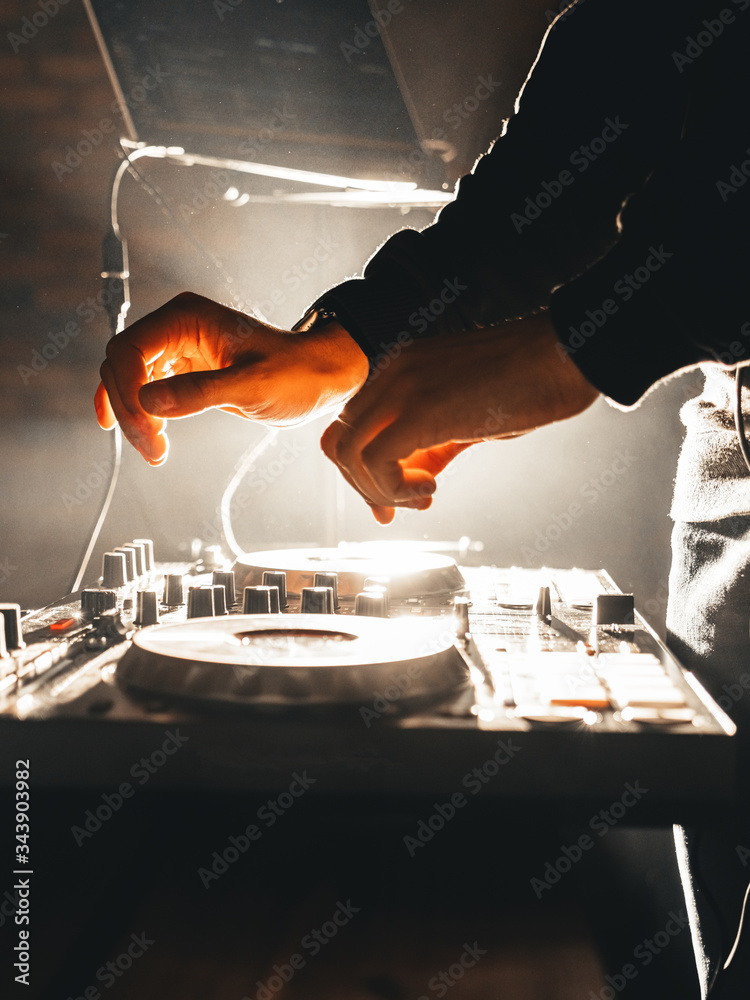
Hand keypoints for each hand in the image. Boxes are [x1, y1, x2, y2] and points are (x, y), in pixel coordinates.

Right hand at [95, 292, 368, 463]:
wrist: (320, 378)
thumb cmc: (297, 374)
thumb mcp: (253, 386)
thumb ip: (201, 391)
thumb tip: (148, 400)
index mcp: (187, 318)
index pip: (129, 350)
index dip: (128, 391)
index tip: (147, 428)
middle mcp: (176, 328)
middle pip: (122, 365)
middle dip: (129, 408)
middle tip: (151, 449)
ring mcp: (178, 349)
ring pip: (129, 380)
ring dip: (133, 415)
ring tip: (154, 451)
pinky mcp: (185, 370)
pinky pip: (146, 389)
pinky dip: (142, 413)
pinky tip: (148, 436)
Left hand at [320, 311, 599, 522]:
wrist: (564, 354)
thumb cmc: (530, 382)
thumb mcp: (468, 416)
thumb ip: (434, 444)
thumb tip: (416, 478)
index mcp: (400, 367)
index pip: (351, 425)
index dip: (364, 470)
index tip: (393, 499)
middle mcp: (392, 372)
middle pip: (340, 440)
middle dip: (367, 486)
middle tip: (403, 507)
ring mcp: (401, 387)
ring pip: (349, 453)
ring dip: (380, 491)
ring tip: (423, 496)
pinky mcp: (420, 410)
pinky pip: (375, 462)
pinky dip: (395, 489)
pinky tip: (432, 489)